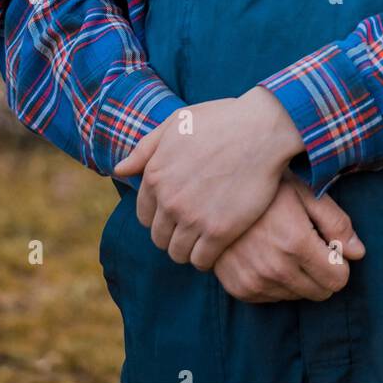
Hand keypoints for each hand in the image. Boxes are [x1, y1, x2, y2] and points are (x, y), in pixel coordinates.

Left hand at [113, 88, 304, 270]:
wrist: (262, 129)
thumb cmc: (221, 120)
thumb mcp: (177, 123)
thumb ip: (145, 148)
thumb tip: (120, 170)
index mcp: (155, 175)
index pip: (144, 215)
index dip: (160, 215)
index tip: (177, 212)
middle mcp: (169, 200)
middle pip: (159, 237)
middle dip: (172, 234)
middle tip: (193, 225)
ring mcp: (193, 218)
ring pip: (177, 253)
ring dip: (188, 249)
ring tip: (204, 238)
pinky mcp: (219, 231)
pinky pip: (201, 261)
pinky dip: (206, 258)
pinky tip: (217, 245)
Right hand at [214, 170, 365, 302]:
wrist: (214, 194)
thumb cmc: (267, 187)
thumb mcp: (306, 192)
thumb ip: (336, 222)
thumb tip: (358, 253)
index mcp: (295, 243)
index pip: (338, 279)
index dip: (338, 261)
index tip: (327, 243)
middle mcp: (275, 268)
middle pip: (320, 293)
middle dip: (321, 271)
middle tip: (306, 243)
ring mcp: (255, 282)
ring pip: (297, 296)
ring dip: (298, 276)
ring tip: (283, 244)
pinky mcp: (240, 289)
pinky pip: (273, 298)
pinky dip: (276, 281)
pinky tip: (266, 254)